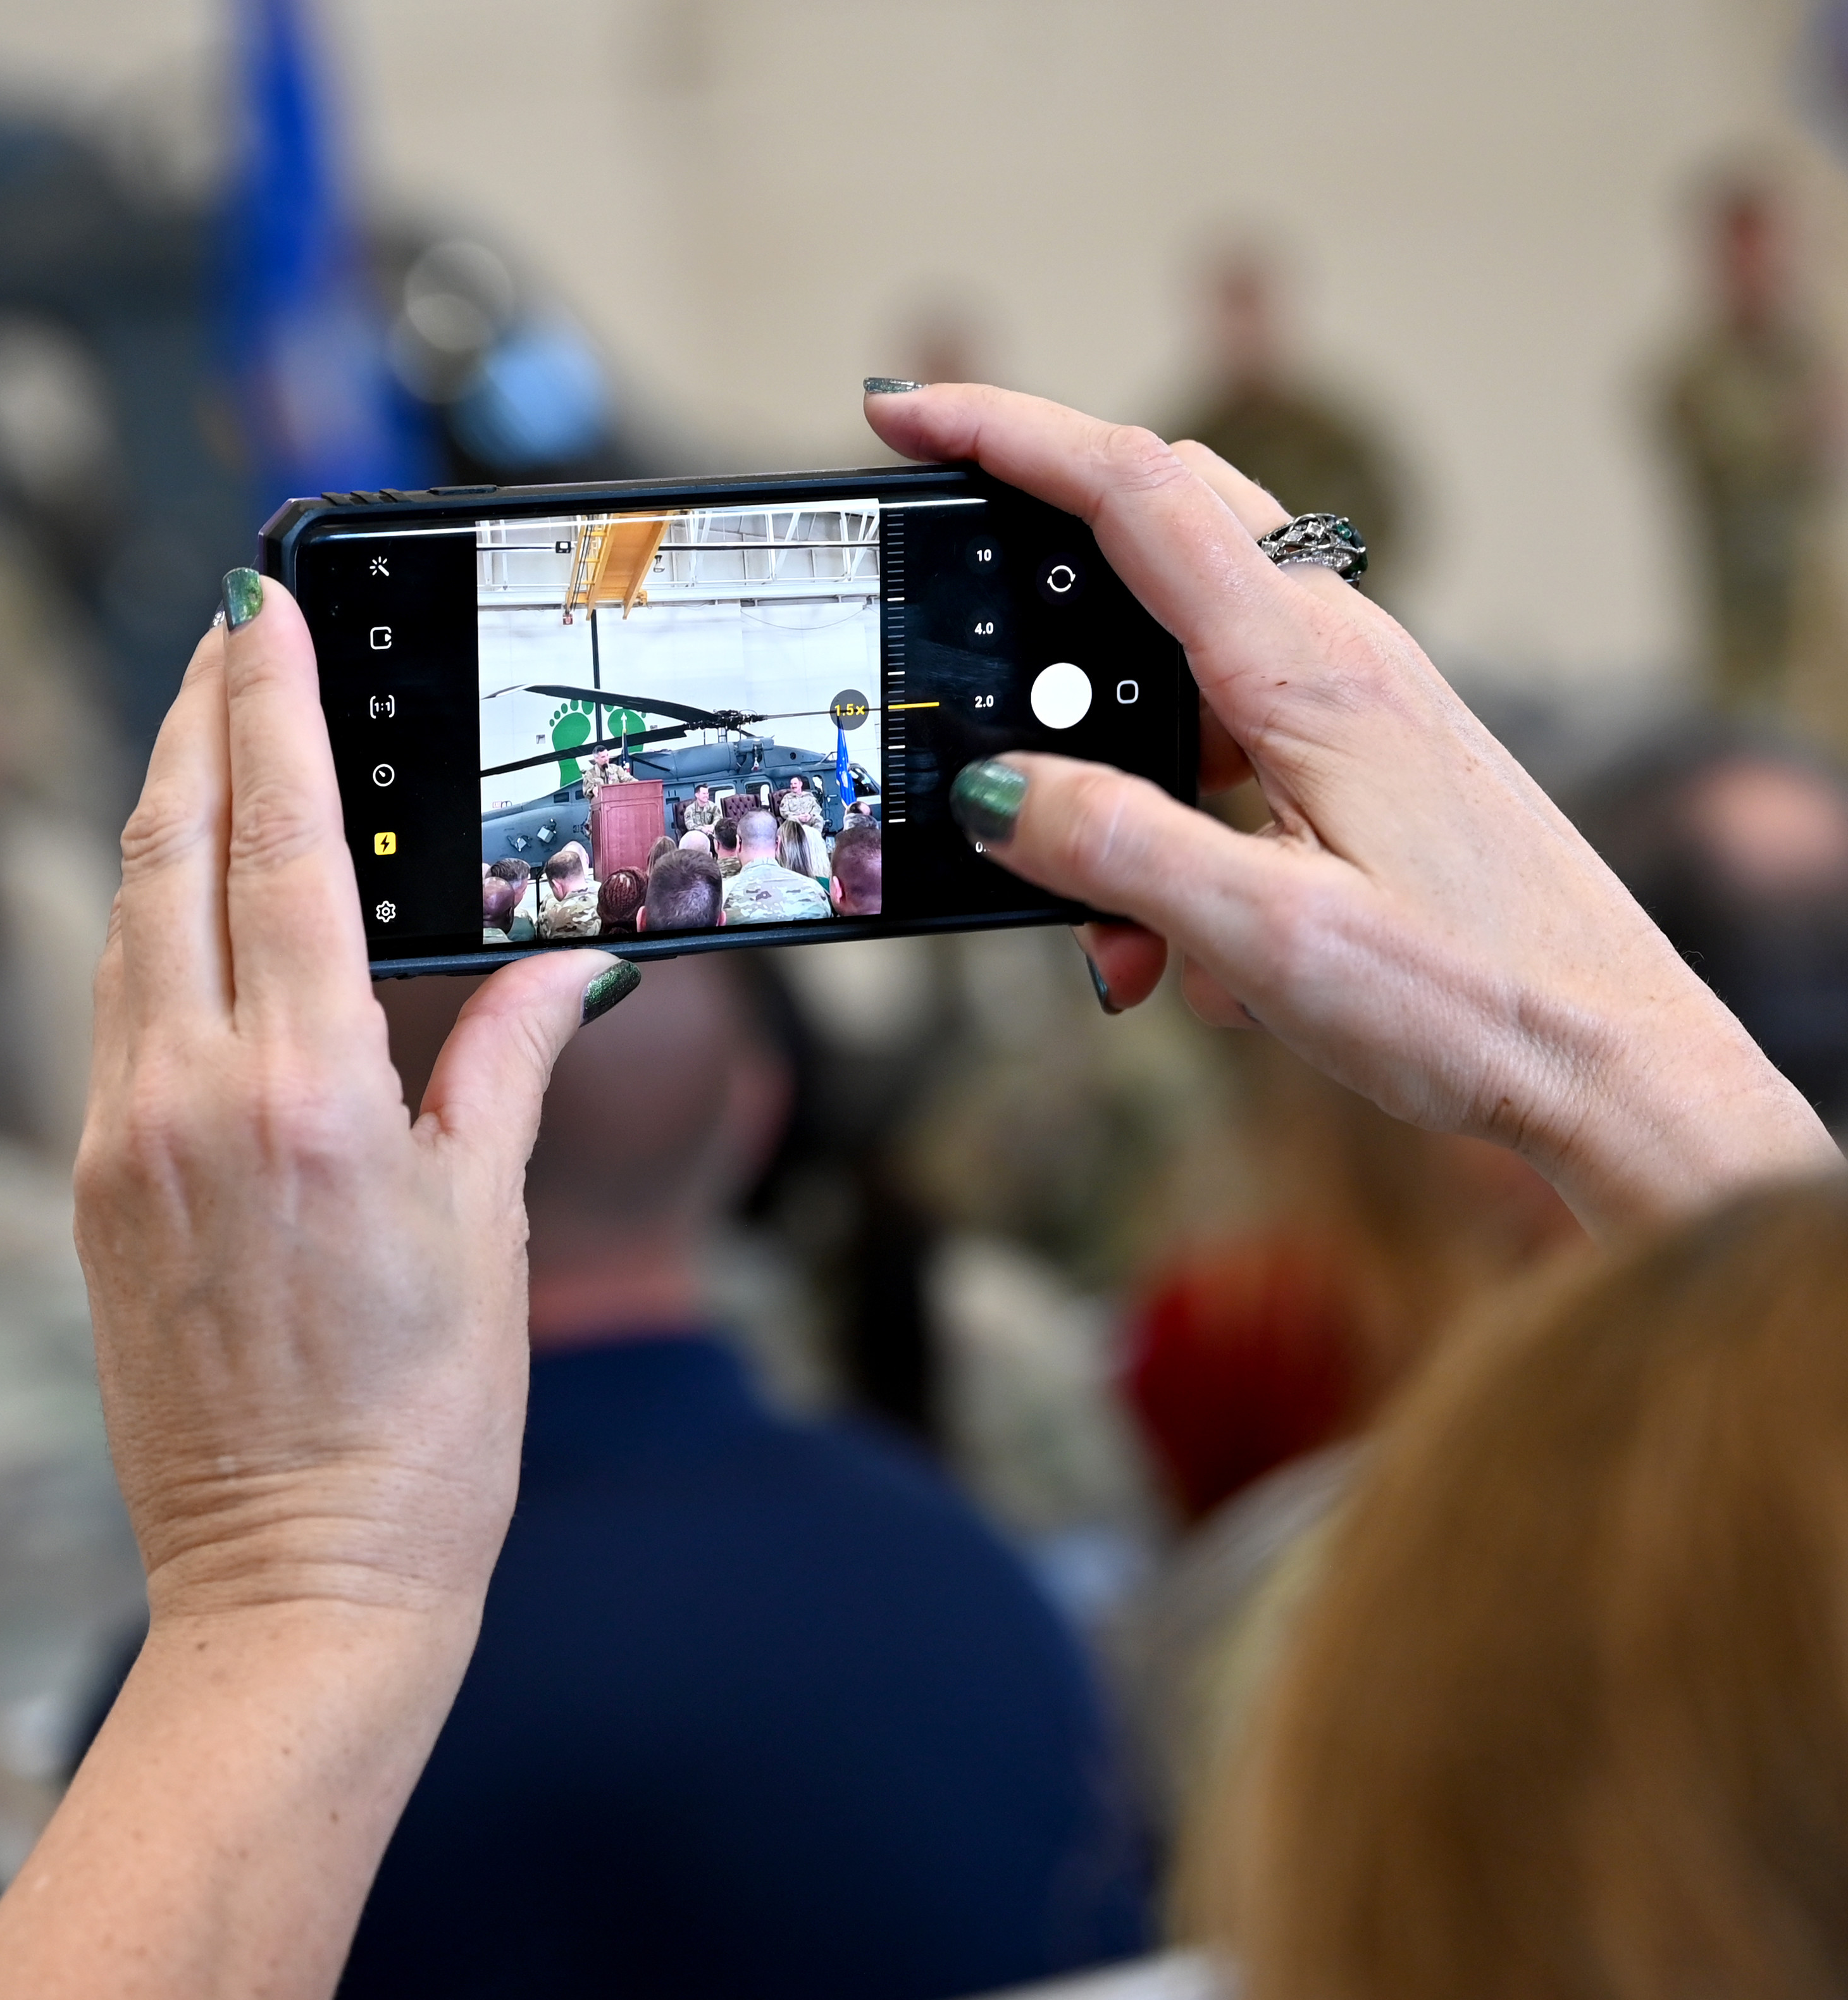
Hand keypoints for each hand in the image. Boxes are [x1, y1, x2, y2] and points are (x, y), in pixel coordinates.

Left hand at [75, 575, 614, 1628]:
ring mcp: (122, 1143)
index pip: (282, 844)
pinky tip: (183, 898)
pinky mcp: (94, 1192)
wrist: (293, 1589)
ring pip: (125, 924)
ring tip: (205, 736)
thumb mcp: (488, 1228)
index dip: (273, 707)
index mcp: (308, 1094)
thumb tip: (572, 959)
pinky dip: (147, 927)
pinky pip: (111, 1015)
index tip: (265, 604)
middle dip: (195, 720)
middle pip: (170, 850)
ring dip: (161, 814)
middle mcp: (190, 1098)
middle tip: (229, 629)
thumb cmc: (422, 1430)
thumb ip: (508, 1063)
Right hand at [867, 384, 1838, 1232]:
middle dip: (1029, 551)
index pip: (1131, 492)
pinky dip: (1158, 830)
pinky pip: (1212, 749)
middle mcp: (1334, 657)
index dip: (1004, 433)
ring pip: (1170, 662)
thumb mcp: (1271, 940)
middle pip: (1151, 523)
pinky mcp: (1353, 762)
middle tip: (937, 596)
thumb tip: (990, 790)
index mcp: (1307, 669)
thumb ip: (1114, 853)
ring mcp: (1348, 704)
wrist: (1616, 1063)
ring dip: (1100, 768)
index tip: (903, 415)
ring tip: (1110, 931)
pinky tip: (1170, 953)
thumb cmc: (1479, 999)